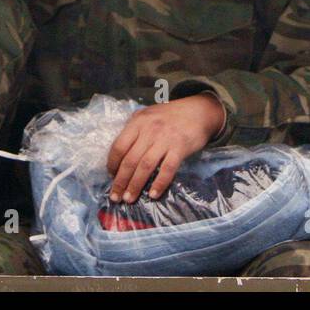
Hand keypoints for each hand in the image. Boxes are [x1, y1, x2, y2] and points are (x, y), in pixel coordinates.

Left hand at [106, 95, 225, 203]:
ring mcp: (165, 139)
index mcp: (138, 122)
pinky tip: (153, 195)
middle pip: (130, 160)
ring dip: (135, 185)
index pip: (119, 146)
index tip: (111, 176)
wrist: (198, 110)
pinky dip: (159, 183)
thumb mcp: (148, 115)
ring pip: (145, 166)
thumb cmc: (170, 116)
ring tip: (129, 198)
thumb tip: (119, 153)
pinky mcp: (180, 148)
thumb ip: (133, 129)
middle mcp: (150, 130)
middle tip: (116, 196)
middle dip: (120, 181)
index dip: (112, 164)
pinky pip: (167, 169)